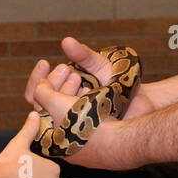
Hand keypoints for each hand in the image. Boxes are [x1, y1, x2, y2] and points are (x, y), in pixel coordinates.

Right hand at [25, 37, 154, 118]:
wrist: (140, 102)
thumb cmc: (119, 82)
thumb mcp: (98, 65)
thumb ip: (82, 55)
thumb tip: (66, 41)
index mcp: (61, 91)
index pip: (37, 89)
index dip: (37, 78)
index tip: (44, 63)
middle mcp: (62, 109)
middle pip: (39, 103)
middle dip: (51, 84)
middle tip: (69, 71)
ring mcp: (70, 124)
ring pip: (52, 116)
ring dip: (63, 96)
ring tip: (82, 82)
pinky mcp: (80, 136)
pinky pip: (67, 128)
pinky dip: (75, 109)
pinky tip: (90, 98)